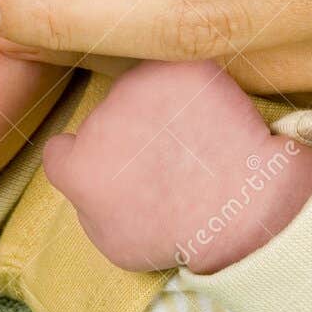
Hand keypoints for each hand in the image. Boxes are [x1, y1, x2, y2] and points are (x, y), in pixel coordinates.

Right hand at [41, 61, 311, 274]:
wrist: (249, 206)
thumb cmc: (184, 235)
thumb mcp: (115, 243)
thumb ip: (88, 204)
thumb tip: (87, 173)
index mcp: (80, 166)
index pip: (62, 148)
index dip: (88, 159)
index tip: (115, 169)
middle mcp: (102, 118)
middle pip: (104, 118)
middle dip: (126, 133)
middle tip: (164, 160)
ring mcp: (144, 87)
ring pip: (138, 90)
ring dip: (155, 107)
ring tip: (190, 141)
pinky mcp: (183, 67)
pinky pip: (178, 71)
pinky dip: (191, 89)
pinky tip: (208, 118)